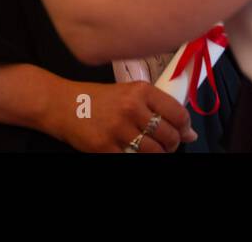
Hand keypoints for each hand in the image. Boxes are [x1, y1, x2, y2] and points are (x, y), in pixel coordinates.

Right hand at [48, 80, 198, 153]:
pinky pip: (132, 160)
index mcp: (141, 90)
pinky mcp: (106, 147)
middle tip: (167, 144)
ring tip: (151, 149)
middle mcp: (132, 108)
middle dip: (172, 144)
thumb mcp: (128, 92)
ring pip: (154, 152)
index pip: (178, 113)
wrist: (62, 104)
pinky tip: (131, 151)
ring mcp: (119, 129)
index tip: (184, 132)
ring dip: (157, 154)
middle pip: (169, 136)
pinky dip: (136, 158)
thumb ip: (156, 108)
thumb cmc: (98, 98)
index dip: (185, 127)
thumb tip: (189, 132)